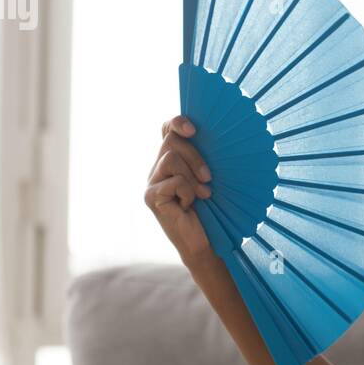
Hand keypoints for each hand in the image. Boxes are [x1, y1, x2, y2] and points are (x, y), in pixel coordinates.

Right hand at [144, 114, 213, 260]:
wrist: (206, 241)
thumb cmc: (212, 208)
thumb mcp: (210, 177)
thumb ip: (205, 156)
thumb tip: (211, 135)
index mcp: (172, 159)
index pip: (167, 129)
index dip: (177, 122)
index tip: (194, 130)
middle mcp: (158, 168)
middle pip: (171, 141)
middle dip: (195, 156)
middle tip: (209, 177)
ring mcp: (152, 182)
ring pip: (170, 158)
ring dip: (192, 175)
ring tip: (202, 193)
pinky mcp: (151, 197)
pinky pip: (173, 181)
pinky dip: (187, 192)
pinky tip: (189, 205)